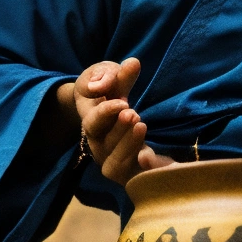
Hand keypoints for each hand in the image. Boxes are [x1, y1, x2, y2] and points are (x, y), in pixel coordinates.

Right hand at [59, 57, 177, 185]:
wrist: (108, 106)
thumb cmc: (107, 86)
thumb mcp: (109, 73)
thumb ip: (119, 72)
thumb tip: (133, 64)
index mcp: (90, 121)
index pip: (92, 123)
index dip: (105, 114)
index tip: (122, 103)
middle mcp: (97, 143)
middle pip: (103, 145)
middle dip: (119, 131)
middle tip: (134, 114)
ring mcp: (111, 158)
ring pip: (114, 163)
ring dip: (128, 146)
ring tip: (141, 126)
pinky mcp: (129, 168)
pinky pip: (132, 176)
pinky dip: (143, 169)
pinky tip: (151, 159)